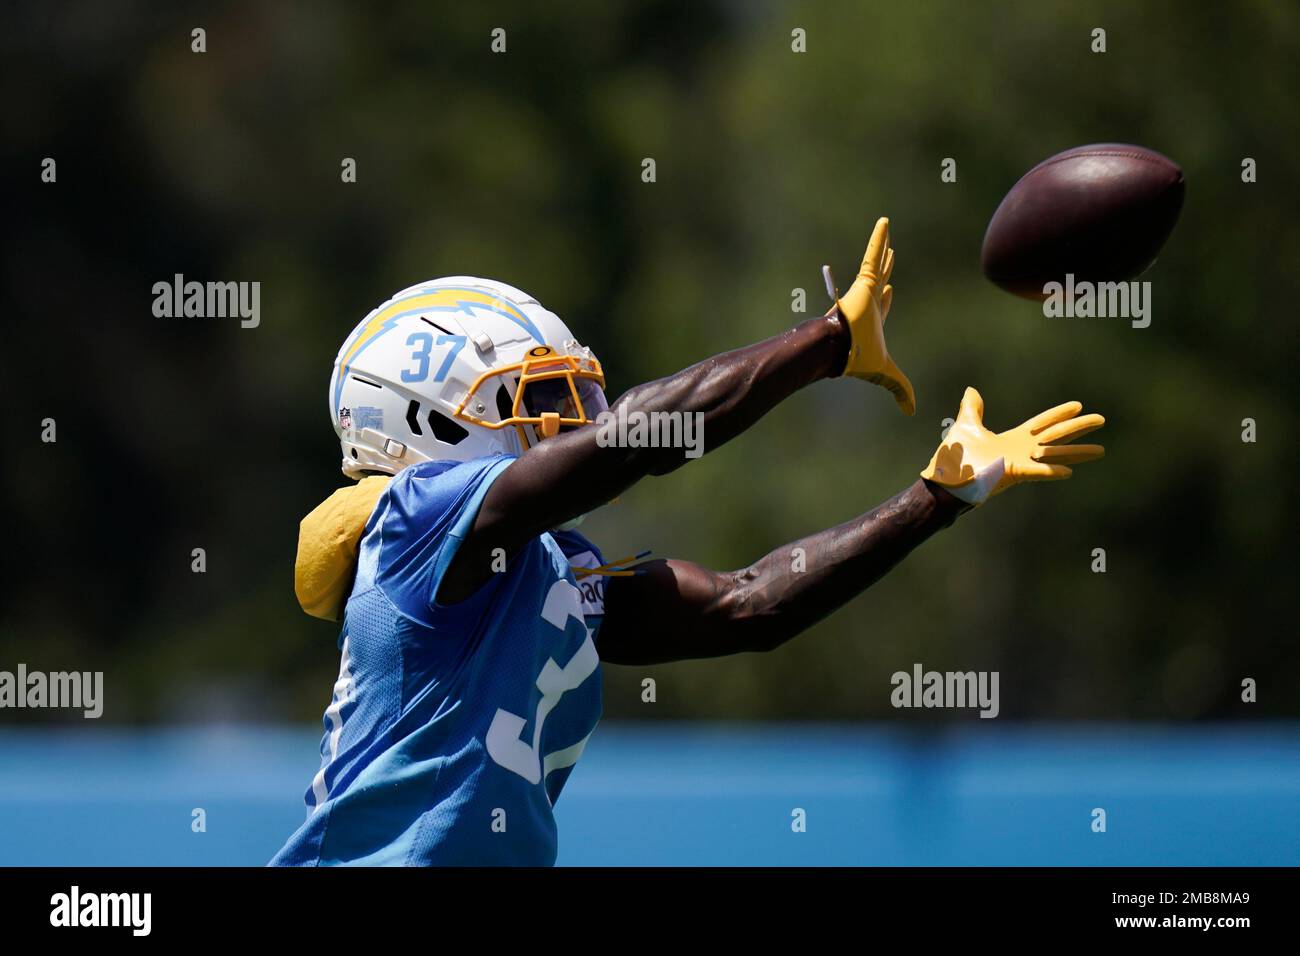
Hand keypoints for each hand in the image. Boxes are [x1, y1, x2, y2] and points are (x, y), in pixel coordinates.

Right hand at [830, 216, 914, 415]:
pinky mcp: (863, 281)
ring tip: (887, 226)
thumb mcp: (888, 375)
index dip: (887, 298)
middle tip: (890, 253)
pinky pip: (872, 254)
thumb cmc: (858, 361)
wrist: (839, 350)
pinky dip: (878, 238)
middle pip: (879, 279)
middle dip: (885, 267)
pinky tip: (885, 222)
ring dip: (882, 245)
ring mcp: (865, 290)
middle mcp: (868, 303)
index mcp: (872, 322)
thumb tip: (913, 412)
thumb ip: (901, 390)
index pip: (882, 305)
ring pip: (877, 262)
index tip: (891, 288)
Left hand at [921, 387, 1104, 504]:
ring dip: (1077, 452)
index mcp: (1014, 439)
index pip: (1042, 424)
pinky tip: (1069, 471)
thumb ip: (972, 409)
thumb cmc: (956, 459)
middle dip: (1078, 427)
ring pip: (1054, 455)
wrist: (945, 482)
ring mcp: (1020, 463)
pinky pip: (1035, 472)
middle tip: (1101, 419)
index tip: (1078, 405)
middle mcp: (1021, 451)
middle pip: (1056, 436)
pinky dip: (1050, 471)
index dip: (1059, 414)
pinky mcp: (1012, 474)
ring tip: (1100, 450)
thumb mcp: (966, 426)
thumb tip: (971, 390)